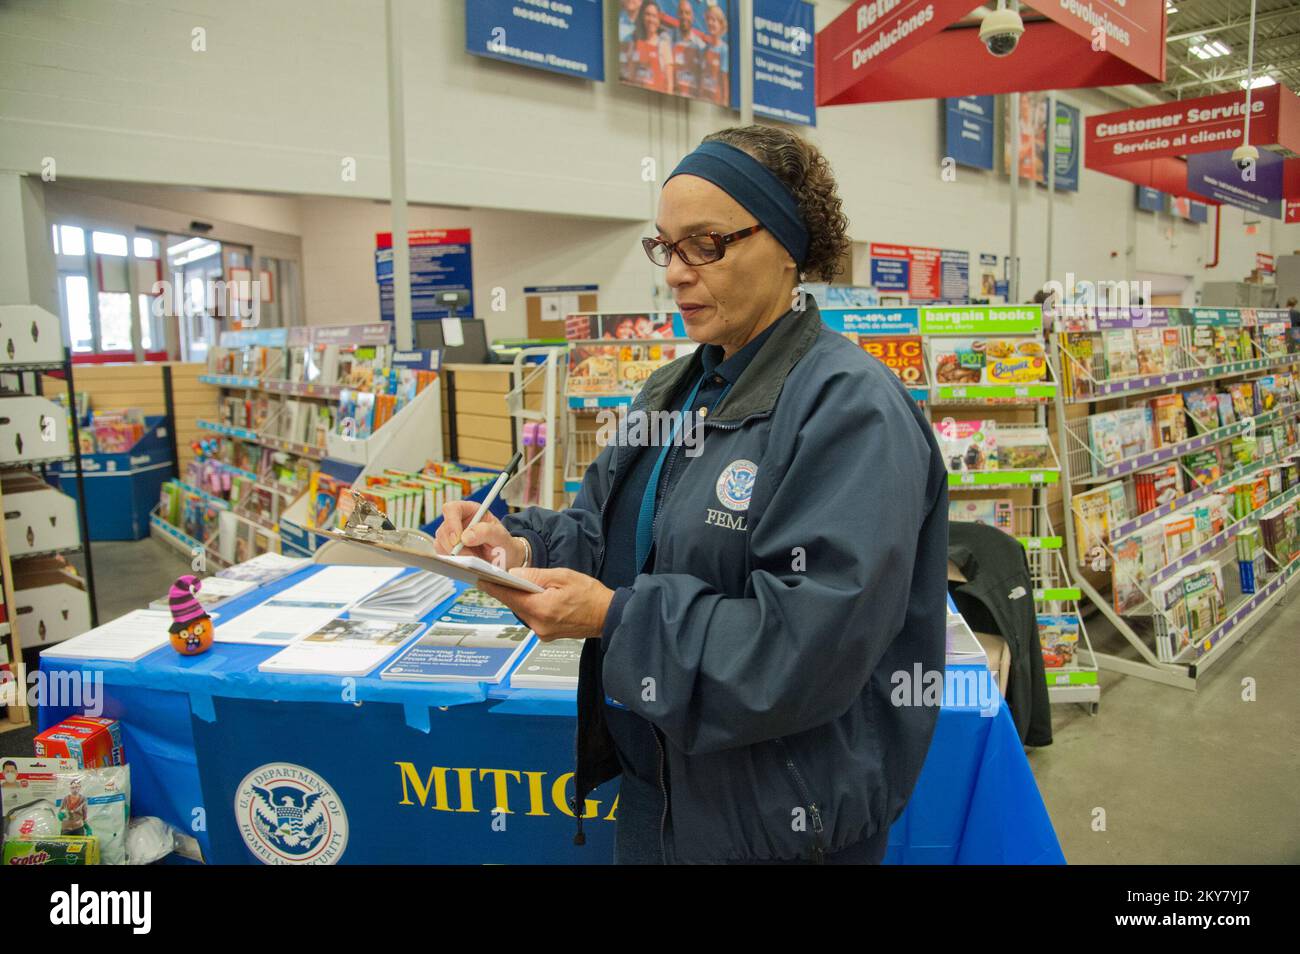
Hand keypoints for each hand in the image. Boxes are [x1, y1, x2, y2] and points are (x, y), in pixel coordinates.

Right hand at [434, 501, 525, 566]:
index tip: (459, 539)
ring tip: (473, 558)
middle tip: (469, 555)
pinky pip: (442, 553)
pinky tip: (467, 561)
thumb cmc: (503, 543)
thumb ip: (486, 532)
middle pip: (443, 529)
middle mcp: (458, 521)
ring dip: (455, 554)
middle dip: (454, 545)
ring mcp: (451, 535)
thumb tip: (466, 537)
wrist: (505, 558)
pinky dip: (453, 560)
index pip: (452, 509)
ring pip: (440, 542)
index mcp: (470, 510)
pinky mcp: (448, 548)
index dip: (451, 522)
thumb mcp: (501, 536)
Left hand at [479, 568, 614, 640]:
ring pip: (522, 611)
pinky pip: (532, 617)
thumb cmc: (590, 594)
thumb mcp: (562, 576)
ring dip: (520, 598)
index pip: (509, 597)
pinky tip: (536, 597)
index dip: (493, 587)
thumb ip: (536, 576)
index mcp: (541, 609)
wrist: (607, 616)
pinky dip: (530, 606)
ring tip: (520, 584)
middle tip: (498, 576)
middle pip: (514, 604)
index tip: (480, 579)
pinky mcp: (546, 635)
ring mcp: (542, 633)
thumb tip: (514, 574)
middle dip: (508, 590)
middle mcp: (538, 625)